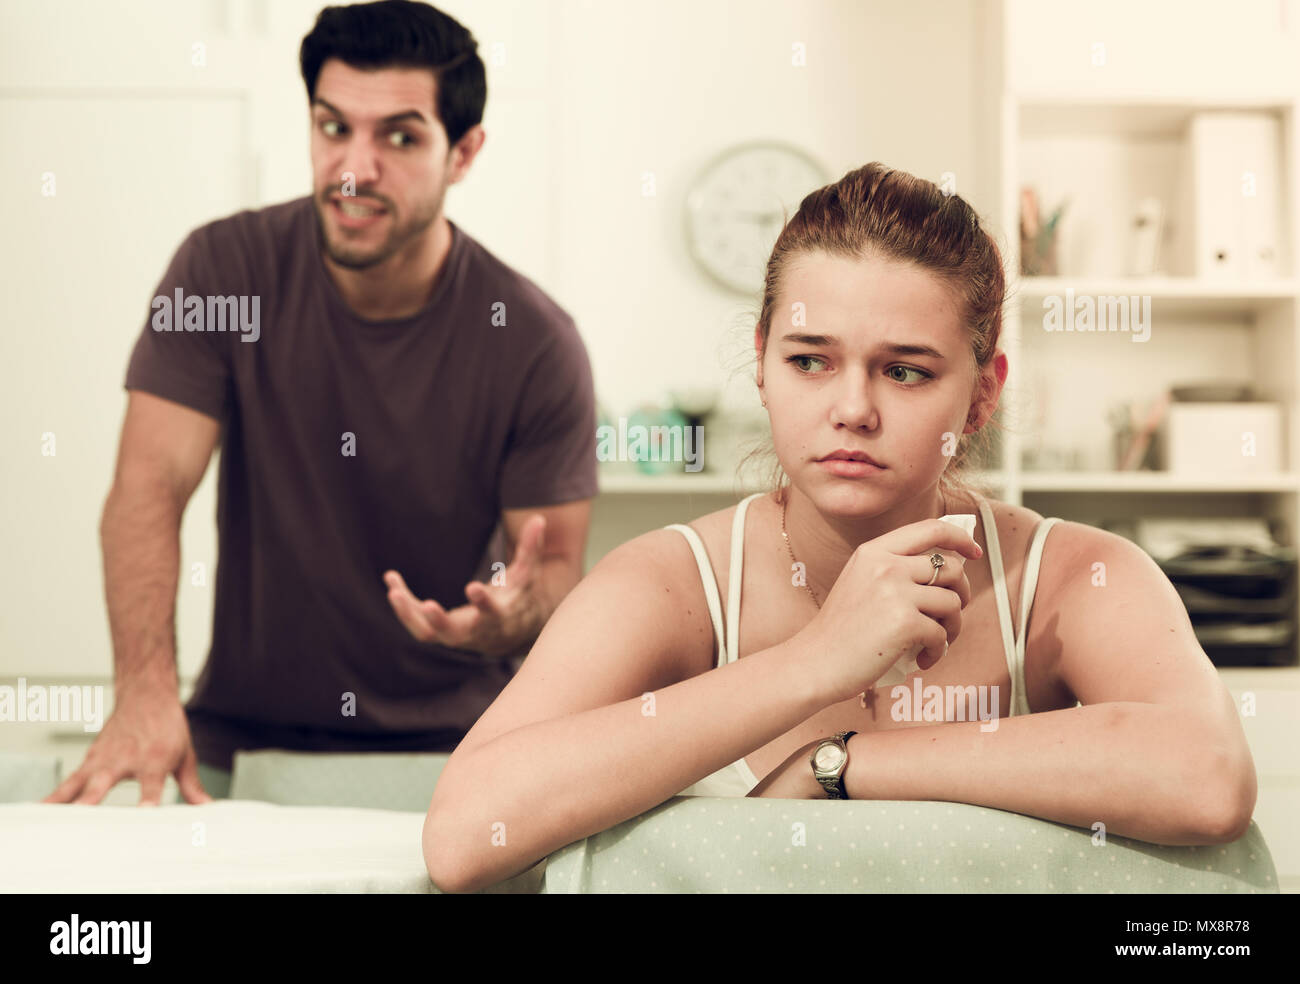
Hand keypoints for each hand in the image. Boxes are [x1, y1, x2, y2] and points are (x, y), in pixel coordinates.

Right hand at [43, 686, 211, 805]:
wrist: (146, 695)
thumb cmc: (166, 726)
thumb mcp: (185, 755)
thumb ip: (192, 786)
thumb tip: (206, 808)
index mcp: (154, 759)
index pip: (151, 785)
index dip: (147, 800)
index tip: (145, 814)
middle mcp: (125, 759)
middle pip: (104, 783)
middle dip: (93, 801)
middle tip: (83, 817)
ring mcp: (103, 760)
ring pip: (78, 784)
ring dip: (65, 803)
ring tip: (51, 822)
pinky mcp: (89, 761)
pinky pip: (68, 783)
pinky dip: (55, 797)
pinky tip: (42, 811)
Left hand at [384, 513, 547, 658]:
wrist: (510, 632)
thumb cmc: (519, 597)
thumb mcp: (527, 574)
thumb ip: (531, 548)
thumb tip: (539, 519)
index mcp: (500, 617)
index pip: (492, 614)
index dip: (483, 603)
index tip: (473, 587)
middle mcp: (476, 631)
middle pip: (455, 635)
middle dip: (439, 622)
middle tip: (427, 605)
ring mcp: (456, 635)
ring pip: (429, 633)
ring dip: (410, 615)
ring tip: (394, 591)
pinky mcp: (440, 632)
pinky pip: (417, 625)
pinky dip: (404, 607)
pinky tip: (392, 583)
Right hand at [790, 517, 982, 704]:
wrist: (814, 662)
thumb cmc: (840, 630)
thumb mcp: (860, 582)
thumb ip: (894, 569)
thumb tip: (949, 568)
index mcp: (874, 551)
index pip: (930, 529)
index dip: (960, 538)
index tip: (974, 552)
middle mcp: (885, 566)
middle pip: (951, 568)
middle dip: (962, 593)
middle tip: (951, 614)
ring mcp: (895, 592)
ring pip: (952, 602)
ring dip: (953, 626)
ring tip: (935, 642)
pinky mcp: (904, 622)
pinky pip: (943, 633)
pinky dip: (938, 650)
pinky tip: (922, 660)